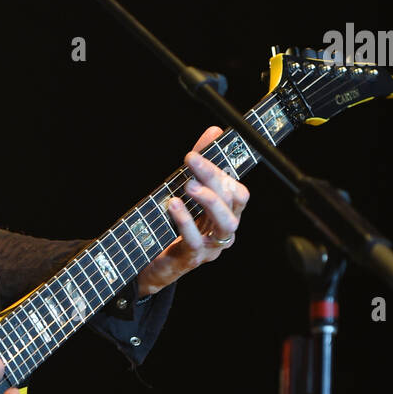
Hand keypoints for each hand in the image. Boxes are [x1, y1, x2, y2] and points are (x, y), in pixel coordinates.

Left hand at [136, 126, 249, 295]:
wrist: (153, 262)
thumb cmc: (173, 225)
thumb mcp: (185, 191)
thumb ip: (199, 164)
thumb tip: (214, 131)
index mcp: (227, 214)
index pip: (239, 192)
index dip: (224, 172)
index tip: (202, 153)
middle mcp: (225, 231)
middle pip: (232, 203)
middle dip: (213, 177)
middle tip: (191, 160)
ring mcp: (212, 247)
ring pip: (225, 223)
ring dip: (208, 200)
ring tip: (187, 185)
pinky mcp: (193, 258)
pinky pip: (195, 240)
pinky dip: (185, 221)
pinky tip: (173, 205)